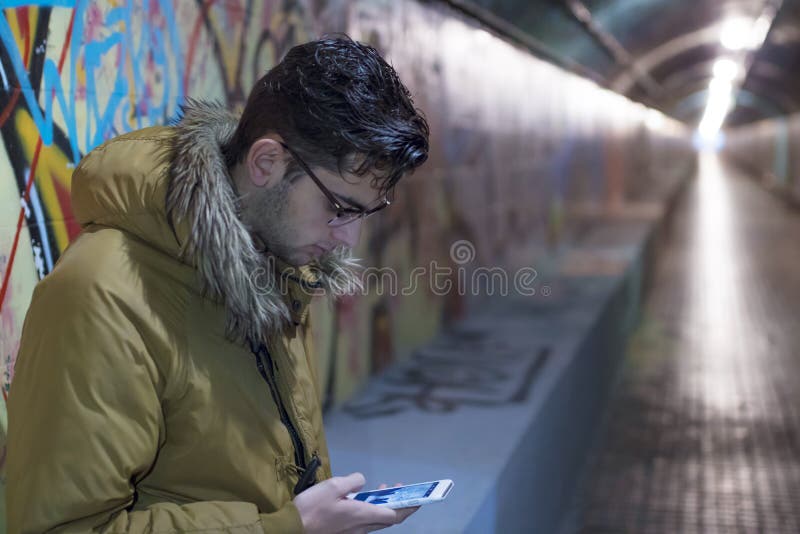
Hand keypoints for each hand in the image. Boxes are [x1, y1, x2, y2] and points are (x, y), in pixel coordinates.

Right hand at [294, 472, 417, 533]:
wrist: (293, 528)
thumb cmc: (313, 508)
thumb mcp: (334, 486)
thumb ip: (353, 481)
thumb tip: (361, 482)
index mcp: (362, 515)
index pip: (394, 515)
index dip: (408, 507)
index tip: (417, 497)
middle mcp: (362, 528)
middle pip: (388, 520)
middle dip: (398, 504)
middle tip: (397, 489)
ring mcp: (353, 533)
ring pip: (377, 521)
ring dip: (383, 506)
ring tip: (381, 490)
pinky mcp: (344, 533)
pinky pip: (365, 523)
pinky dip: (371, 510)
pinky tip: (362, 499)